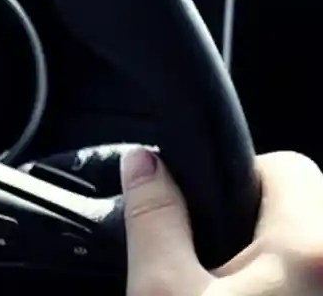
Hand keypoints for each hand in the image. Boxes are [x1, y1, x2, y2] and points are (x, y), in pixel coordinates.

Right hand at [123, 148, 322, 294]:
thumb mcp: (163, 291)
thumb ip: (153, 218)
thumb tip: (141, 163)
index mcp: (309, 249)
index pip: (287, 166)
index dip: (234, 180)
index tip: (205, 216)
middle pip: (306, 203)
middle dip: (259, 218)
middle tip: (216, 263)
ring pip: (311, 242)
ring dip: (278, 254)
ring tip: (234, 290)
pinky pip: (313, 277)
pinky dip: (292, 281)